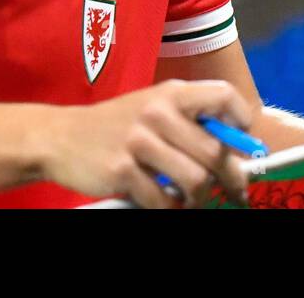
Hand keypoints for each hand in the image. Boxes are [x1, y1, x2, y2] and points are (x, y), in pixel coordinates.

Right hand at [43, 79, 253, 207]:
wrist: (59, 137)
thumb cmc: (115, 125)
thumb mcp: (150, 107)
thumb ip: (186, 120)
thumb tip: (234, 147)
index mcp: (170, 93)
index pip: (224, 96)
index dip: (242, 121)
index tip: (244, 144)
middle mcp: (157, 113)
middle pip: (215, 153)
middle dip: (231, 181)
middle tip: (236, 195)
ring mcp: (138, 142)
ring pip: (195, 181)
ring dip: (201, 200)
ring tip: (196, 202)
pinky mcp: (122, 171)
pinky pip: (163, 201)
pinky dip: (170, 209)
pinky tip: (167, 205)